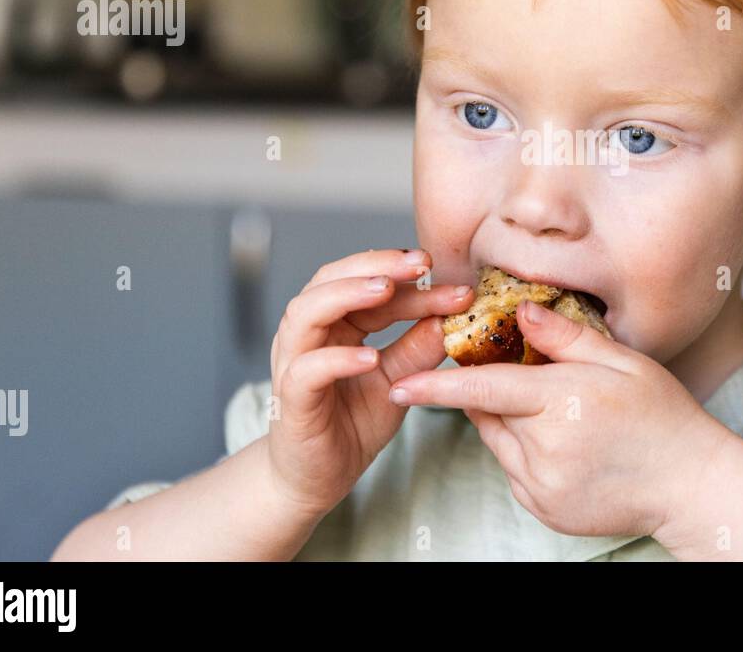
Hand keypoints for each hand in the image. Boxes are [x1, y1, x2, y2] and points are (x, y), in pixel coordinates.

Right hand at [264, 248, 472, 519]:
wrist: (318, 479)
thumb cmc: (352, 423)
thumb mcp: (398, 380)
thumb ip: (418, 348)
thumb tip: (452, 314)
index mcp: (336, 324)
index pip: (368, 285)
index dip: (406, 277)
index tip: (445, 273)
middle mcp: (309, 334)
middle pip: (330, 279)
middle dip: (374, 265)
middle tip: (418, 262)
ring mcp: (294, 363)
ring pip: (306, 312)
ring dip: (347, 295)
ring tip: (387, 290)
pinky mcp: (290, 399)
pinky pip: (307, 370)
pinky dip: (337, 359)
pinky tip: (370, 357)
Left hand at [387, 298, 731, 538]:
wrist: (691, 485)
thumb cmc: (663, 415)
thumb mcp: (622, 361)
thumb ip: (565, 337)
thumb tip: (522, 310)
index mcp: (562, 405)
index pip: (484, 391)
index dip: (439, 386)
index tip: (402, 384)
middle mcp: (544, 451)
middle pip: (491, 413)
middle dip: (499, 393)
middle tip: (542, 382)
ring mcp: (542, 486)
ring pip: (500, 443)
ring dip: (516, 424)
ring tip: (568, 418)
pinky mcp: (544, 510)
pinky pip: (516, 472)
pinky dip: (529, 454)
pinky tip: (572, 447)